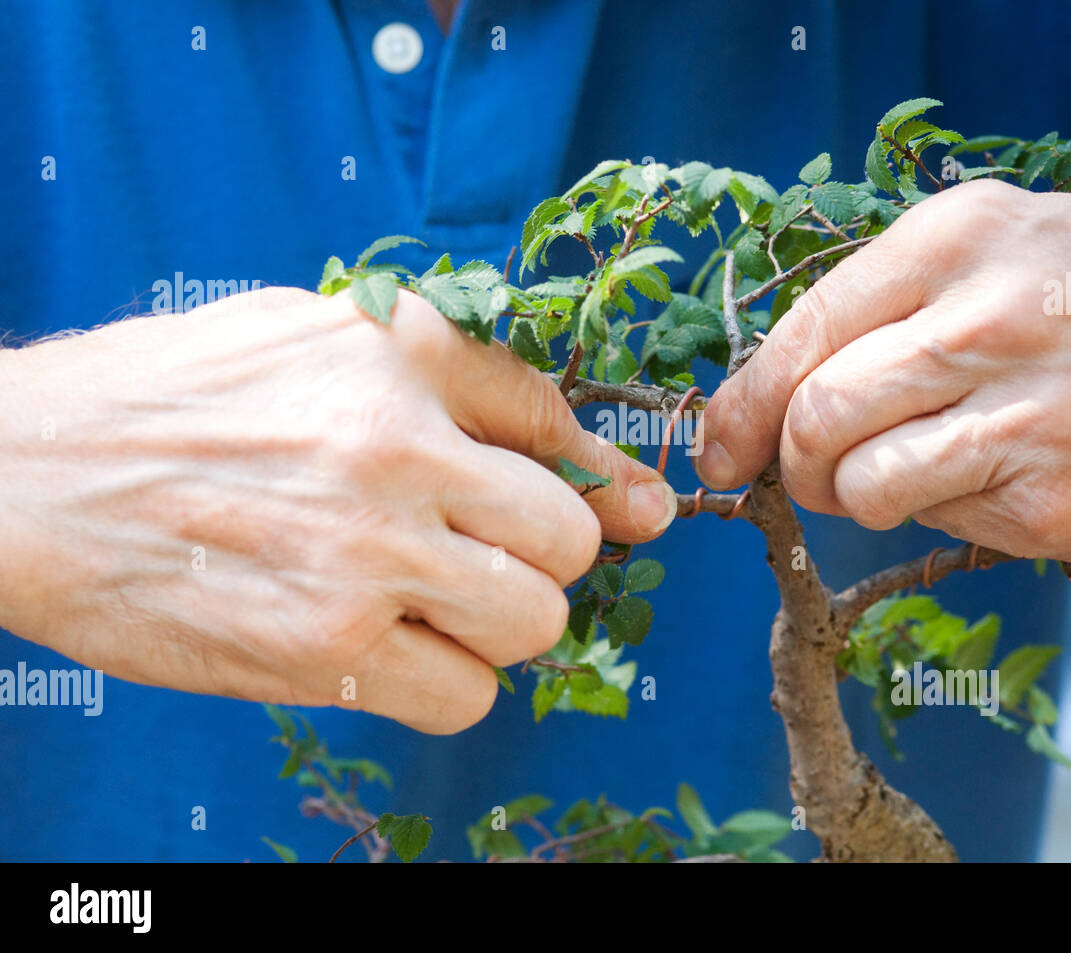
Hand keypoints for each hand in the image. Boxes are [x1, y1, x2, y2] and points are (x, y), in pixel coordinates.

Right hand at [0, 287, 675, 731]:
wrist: (32, 474)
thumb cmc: (177, 396)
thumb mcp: (314, 335)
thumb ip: (454, 380)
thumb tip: (595, 468)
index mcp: (399, 356)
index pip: (555, 420)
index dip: (598, 474)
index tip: (623, 505)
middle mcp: (398, 452)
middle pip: (569, 539)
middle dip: (542, 556)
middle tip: (482, 553)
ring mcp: (365, 557)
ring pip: (531, 626)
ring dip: (499, 625)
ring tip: (431, 602)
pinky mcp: (323, 651)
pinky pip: (463, 695)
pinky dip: (447, 681)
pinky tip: (391, 647)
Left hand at [697, 180, 1070, 559]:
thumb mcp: (999, 237)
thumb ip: (886, 302)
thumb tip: (778, 391)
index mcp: (954, 242)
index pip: (799, 339)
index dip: (739, 408)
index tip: (721, 448)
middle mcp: (982, 328)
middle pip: (815, 423)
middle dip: (791, 461)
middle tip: (809, 466)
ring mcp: (1023, 427)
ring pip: (861, 490)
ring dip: (856, 493)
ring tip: (906, 467)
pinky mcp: (1056, 511)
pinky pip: (942, 526)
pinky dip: (943, 510)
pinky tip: (999, 471)